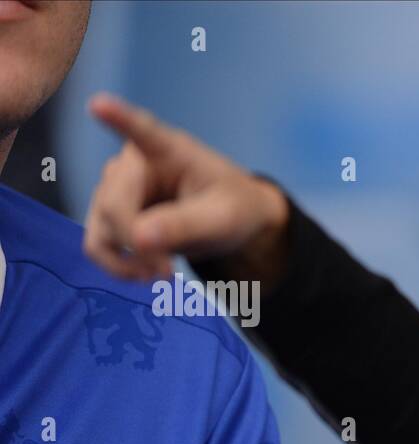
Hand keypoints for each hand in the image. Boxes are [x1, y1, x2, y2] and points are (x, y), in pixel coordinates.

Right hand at [83, 92, 289, 287]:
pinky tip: (146, 273)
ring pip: (101, 231)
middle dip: (139, 246)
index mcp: (166, 149)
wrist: (230, 222)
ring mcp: (114, 190)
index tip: (99, 104)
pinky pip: (98, 246)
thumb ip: (186, 225)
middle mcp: (131, 164)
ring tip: (163, 275)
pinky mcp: (109, 216)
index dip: (118, 118)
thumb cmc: (233, 208)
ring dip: (127, 262)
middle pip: (114, 207)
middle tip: (168, 272)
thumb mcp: (223, 218)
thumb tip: (139, 238)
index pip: (141, 130)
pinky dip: (119, 267)